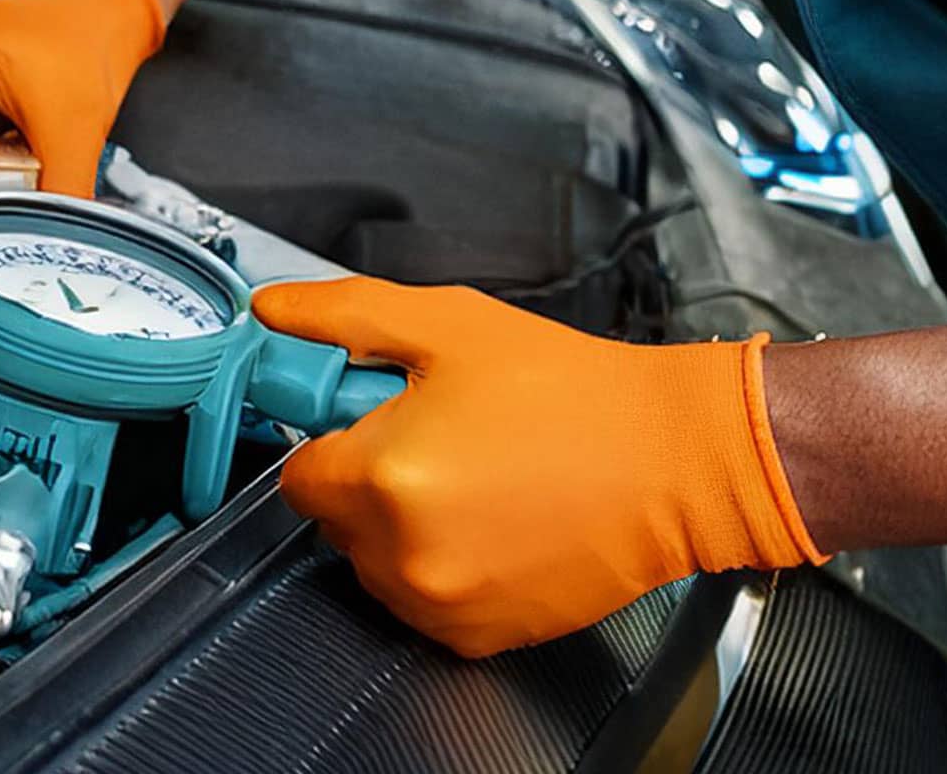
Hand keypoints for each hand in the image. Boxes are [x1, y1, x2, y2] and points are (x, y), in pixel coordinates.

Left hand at [249, 278, 821, 657]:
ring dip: (404, 526)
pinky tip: (499, 519)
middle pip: (336, 521)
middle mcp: (402, 554)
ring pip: (377, 564)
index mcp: (383, 476)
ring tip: (479, 475)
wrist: (673, 460)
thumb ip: (345, 316)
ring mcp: (441, 604)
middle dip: (371, 478)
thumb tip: (273, 309)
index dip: (333, 438)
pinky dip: (446, 567)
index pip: (297, 475)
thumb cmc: (572, 391)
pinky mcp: (480, 637)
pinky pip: (426, 601)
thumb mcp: (450, 325)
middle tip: (441, 434)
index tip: (372, 418)